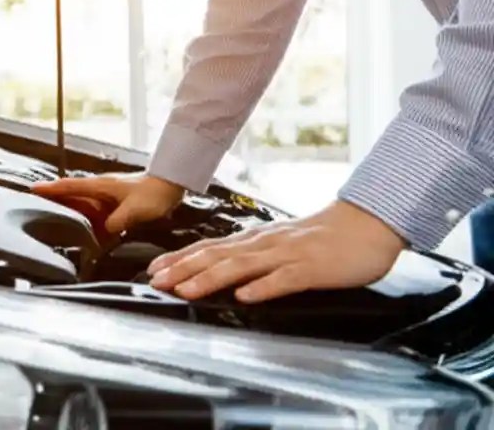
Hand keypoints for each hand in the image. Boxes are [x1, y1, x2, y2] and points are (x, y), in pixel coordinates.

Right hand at [32, 172, 184, 233]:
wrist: (170, 185)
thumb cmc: (152, 193)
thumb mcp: (133, 210)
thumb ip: (115, 223)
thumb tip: (102, 233)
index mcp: (99, 187)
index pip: (69, 187)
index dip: (50, 189)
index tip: (32, 190)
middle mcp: (98, 192)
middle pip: (69, 196)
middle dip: (52, 201)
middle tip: (32, 208)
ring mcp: (105, 199)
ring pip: (80, 207)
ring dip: (68, 213)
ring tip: (51, 223)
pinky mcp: (113, 207)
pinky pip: (93, 216)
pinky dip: (85, 222)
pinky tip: (81, 233)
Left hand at [147, 200, 405, 302]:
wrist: (367, 224)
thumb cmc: (324, 237)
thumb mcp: (281, 244)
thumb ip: (254, 257)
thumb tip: (225, 272)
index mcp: (256, 240)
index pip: (210, 247)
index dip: (180, 258)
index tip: (153, 269)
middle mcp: (265, 244)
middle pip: (217, 255)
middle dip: (183, 269)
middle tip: (156, 281)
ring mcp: (287, 254)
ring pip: (242, 266)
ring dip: (211, 278)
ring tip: (186, 289)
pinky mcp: (311, 268)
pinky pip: (284, 278)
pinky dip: (263, 287)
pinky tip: (246, 296)